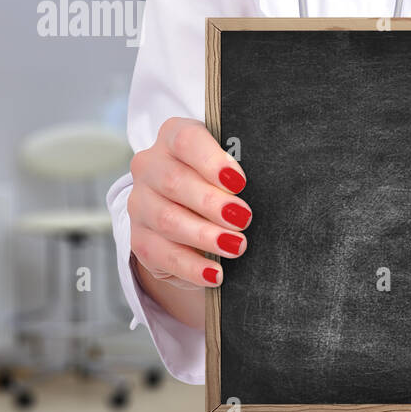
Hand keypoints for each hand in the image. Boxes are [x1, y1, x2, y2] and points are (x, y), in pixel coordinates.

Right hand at [128, 117, 250, 289]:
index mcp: (173, 136)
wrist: (191, 210)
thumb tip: (271, 189)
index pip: (186, 141)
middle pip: (175, 182)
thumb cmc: (220, 182)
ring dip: (205, 235)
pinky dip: (192, 267)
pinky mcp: (139, 238)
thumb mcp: (229, 170)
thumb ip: (238, 174)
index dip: (212, 161)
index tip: (240, 182)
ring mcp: (140, 203)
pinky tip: (215, 274)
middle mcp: (150, 166)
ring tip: (237, 246)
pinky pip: (163, 255)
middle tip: (244, 218)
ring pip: (168, 219)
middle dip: (212, 203)